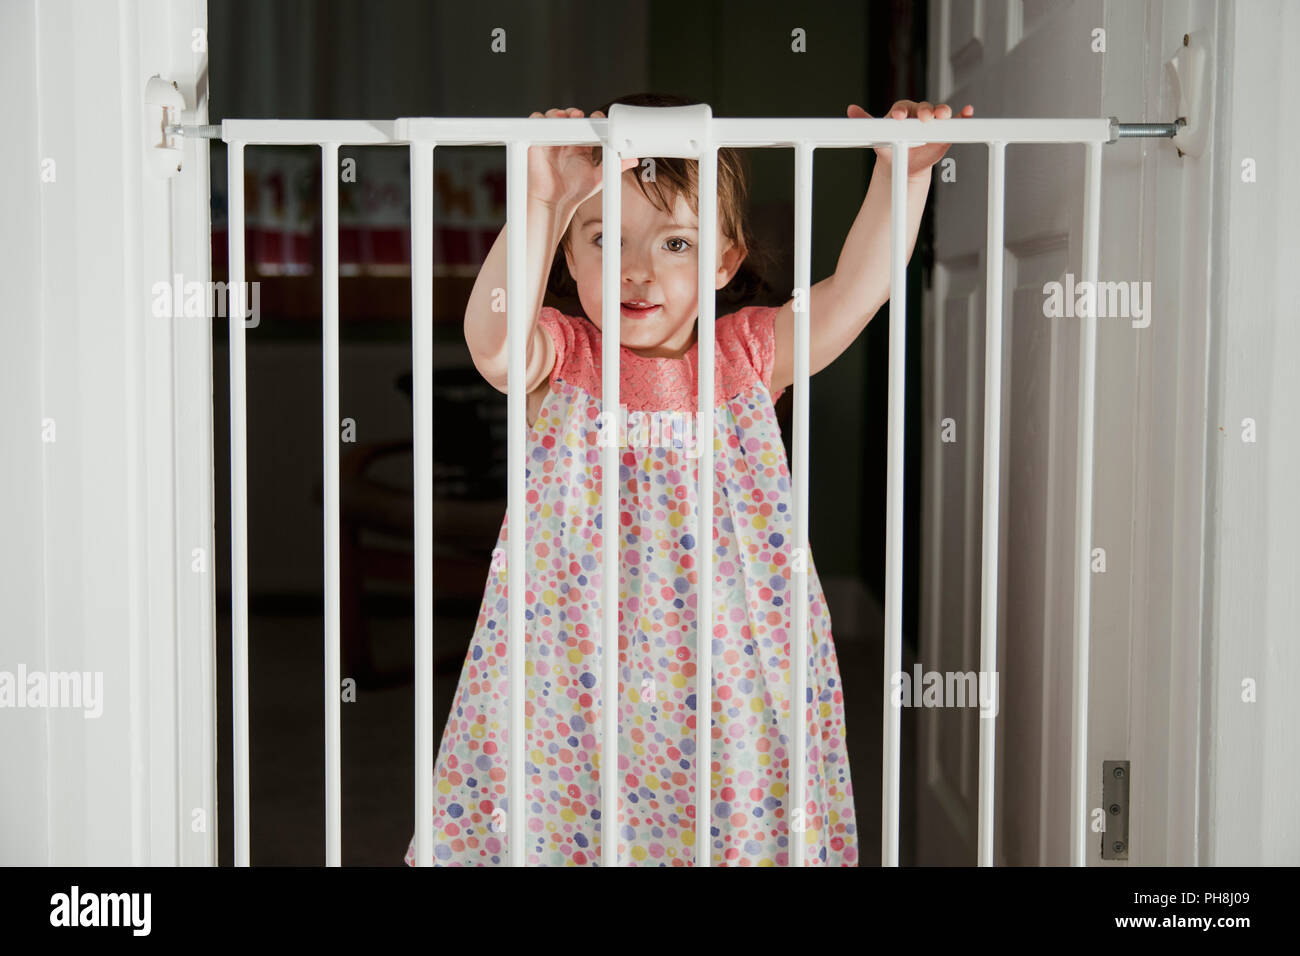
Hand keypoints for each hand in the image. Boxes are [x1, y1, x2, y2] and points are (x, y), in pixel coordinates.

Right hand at [527, 107, 637, 212]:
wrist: (554, 202)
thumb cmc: (574, 191)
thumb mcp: (598, 178)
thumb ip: (615, 166)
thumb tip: (633, 159)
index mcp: (583, 147)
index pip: (588, 126)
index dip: (593, 119)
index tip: (598, 118)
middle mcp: (567, 141)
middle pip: (571, 117)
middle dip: (574, 113)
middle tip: (579, 116)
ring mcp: (552, 140)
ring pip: (554, 117)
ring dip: (559, 113)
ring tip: (564, 116)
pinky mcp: (538, 142)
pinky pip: (536, 123)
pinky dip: (540, 118)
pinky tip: (548, 122)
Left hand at [848, 100, 974, 177]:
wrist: (904, 165)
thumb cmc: (891, 148)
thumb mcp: (877, 136)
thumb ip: (866, 122)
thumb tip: (851, 109)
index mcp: (903, 112)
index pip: (903, 107)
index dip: (901, 111)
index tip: (898, 118)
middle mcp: (920, 113)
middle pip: (924, 107)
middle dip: (925, 111)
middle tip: (925, 118)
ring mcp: (934, 121)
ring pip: (940, 112)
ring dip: (944, 111)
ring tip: (944, 116)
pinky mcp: (946, 130)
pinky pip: (957, 120)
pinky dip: (963, 115)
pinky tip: (968, 112)